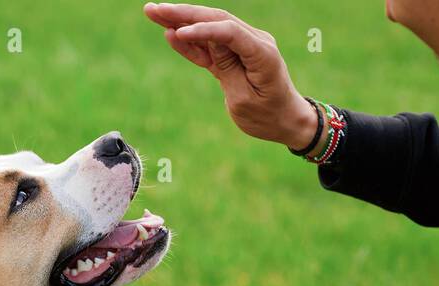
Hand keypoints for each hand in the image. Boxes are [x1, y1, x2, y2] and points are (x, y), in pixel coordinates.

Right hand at [144, 3, 319, 150]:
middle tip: (153, 9)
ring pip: (210, 28)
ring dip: (181, 21)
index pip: (229, 32)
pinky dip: (191, 42)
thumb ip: (227, 67)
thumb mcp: (244, 99)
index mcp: (262, 53)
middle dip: (183, 14)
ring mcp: (245, 46)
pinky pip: (210, 46)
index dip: (202, 30)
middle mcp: (255, 41)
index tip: (176, 32)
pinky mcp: (235, 55)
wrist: (286, 121)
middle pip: (216, 20)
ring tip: (153, 13)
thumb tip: (208, 40)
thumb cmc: (268, 115)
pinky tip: (169, 32)